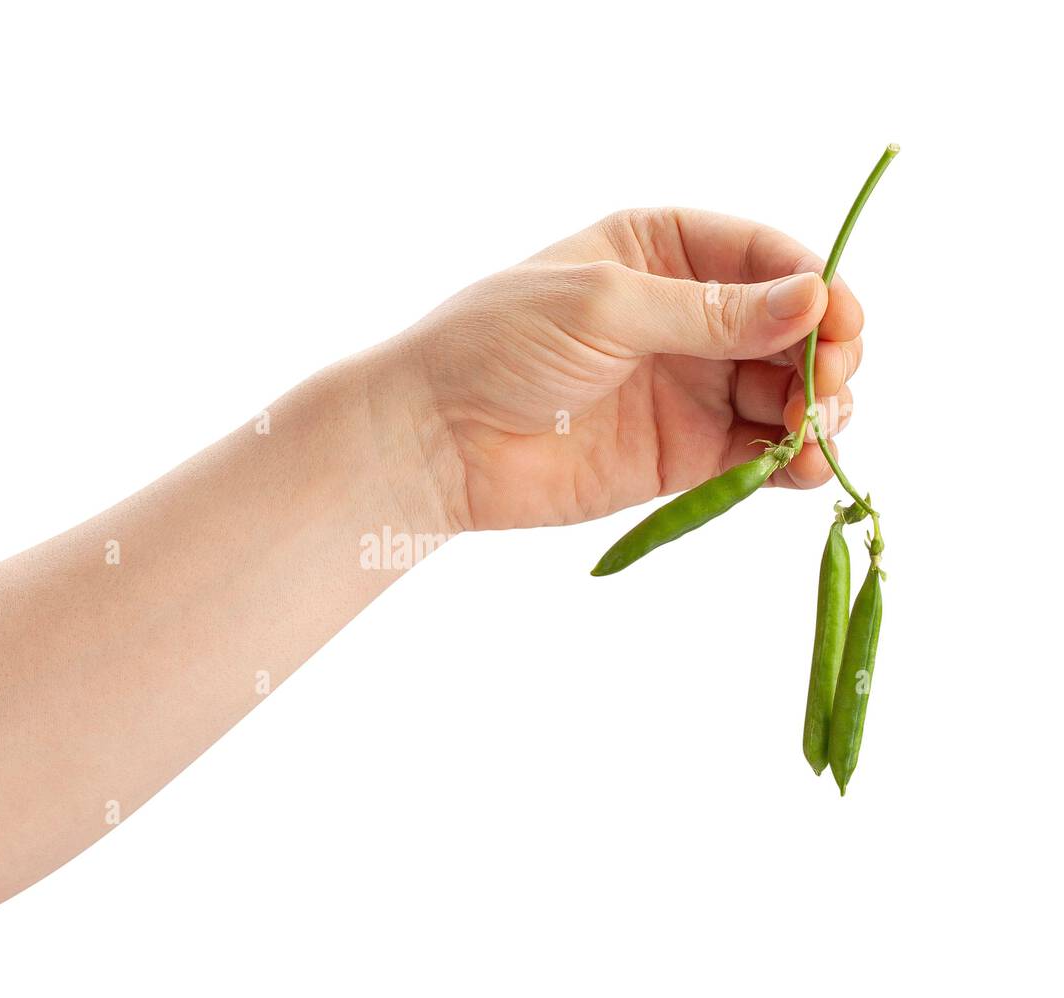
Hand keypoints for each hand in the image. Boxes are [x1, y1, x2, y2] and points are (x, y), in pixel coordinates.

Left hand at [400, 209, 863, 531]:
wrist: (436, 439)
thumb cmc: (500, 344)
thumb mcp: (606, 306)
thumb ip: (710, 312)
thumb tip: (814, 300)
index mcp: (663, 250)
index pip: (766, 258)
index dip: (815, 287)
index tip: (841, 322)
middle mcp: (686, 316)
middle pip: (790, 328)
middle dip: (824, 353)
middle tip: (828, 384)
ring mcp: (688, 387)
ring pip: (784, 391)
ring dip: (817, 409)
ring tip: (816, 430)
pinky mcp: (682, 455)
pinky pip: (755, 452)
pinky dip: (789, 459)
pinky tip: (800, 468)